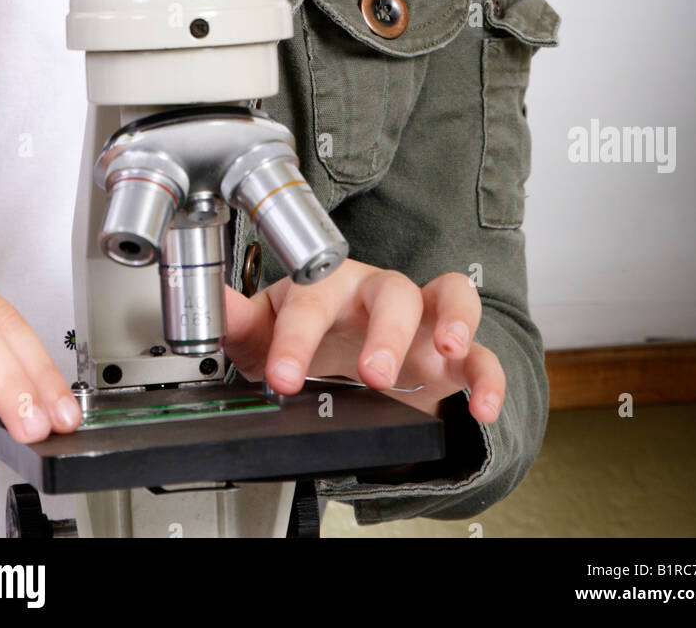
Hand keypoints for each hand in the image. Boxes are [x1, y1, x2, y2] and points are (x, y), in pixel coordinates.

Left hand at [223, 259, 504, 423]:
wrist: (355, 355)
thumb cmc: (316, 334)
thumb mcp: (270, 333)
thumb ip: (240, 323)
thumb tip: (206, 310)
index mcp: (331, 286)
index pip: (313, 299)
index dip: (297, 337)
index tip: (282, 377)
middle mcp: (381, 295)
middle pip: (392, 290)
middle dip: (384, 331)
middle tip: (372, 375)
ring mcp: (423, 320)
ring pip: (451, 295)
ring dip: (453, 319)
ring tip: (446, 350)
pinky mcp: (455, 355)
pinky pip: (484, 353)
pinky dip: (489, 378)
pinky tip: (482, 407)